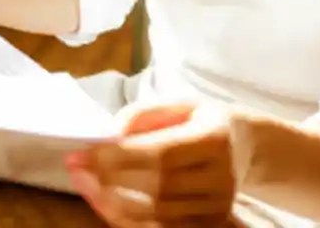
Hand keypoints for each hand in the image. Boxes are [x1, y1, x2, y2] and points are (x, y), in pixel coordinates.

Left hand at [66, 103, 242, 227]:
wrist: (244, 147)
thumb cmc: (203, 121)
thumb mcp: (179, 104)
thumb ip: (144, 115)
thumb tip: (111, 136)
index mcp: (214, 138)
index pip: (160, 154)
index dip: (116, 158)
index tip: (81, 155)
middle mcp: (220, 177)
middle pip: (157, 189)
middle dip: (108, 181)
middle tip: (76, 170)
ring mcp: (218, 206)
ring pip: (156, 215)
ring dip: (112, 203)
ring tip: (85, 186)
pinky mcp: (211, 224)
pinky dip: (128, 220)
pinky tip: (105, 203)